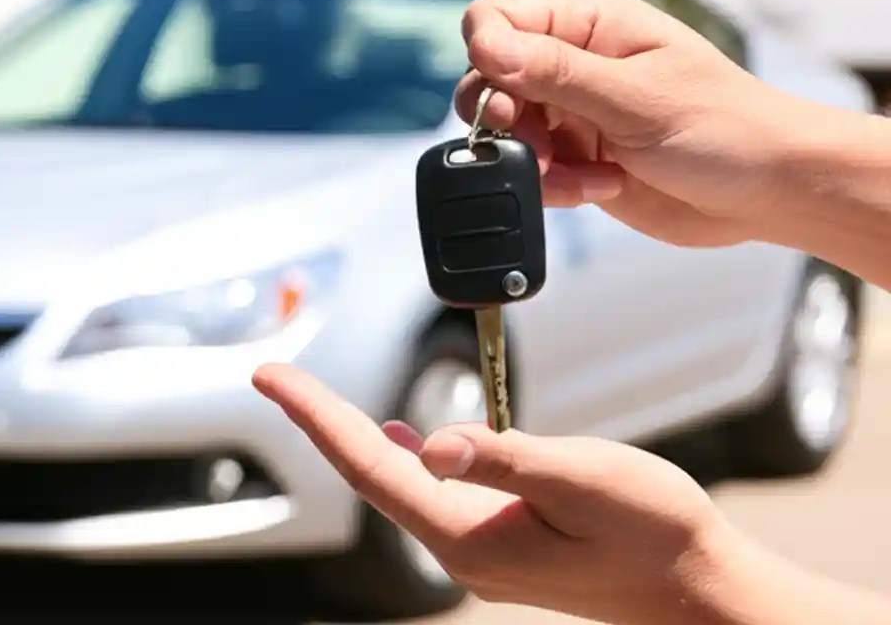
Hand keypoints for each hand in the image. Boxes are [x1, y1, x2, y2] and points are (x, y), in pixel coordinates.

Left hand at [252, 363, 749, 624]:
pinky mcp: (505, 545)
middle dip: (323, 422)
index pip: (370, 464)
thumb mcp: (582, 478)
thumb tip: (427, 443)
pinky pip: (438, 495)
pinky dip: (410, 458)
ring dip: (361, 439)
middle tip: (276, 377)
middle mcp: (462, 552)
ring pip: (402, 485)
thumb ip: (502, 458)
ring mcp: (482, 553)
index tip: (269, 377)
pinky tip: (407, 441)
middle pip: (373, 473)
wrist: (702, 594)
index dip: (316, 415)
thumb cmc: (655, 533)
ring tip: (317, 402)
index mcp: (469, 537)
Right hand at [456, 0, 820, 246]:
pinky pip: (528, 171)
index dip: (488, 59)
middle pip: (487, 80)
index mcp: (586, 20)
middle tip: (541, 144)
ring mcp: (569, 110)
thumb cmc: (726, 127)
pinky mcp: (573, 156)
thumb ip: (555, 73)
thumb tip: (486, 47)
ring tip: (583, 174)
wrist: (765, 191)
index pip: (495, 20)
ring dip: (532, 162)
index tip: (512, 100)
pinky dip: (553, 187)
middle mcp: (570, 60)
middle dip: (506, 121)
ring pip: (503, 132)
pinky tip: (599, 186)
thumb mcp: (636, 98)